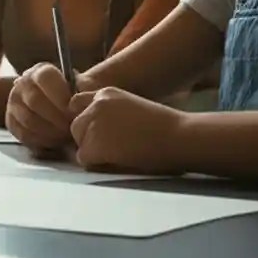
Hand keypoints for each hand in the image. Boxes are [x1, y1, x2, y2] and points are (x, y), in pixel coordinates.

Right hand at [6, 63, 76, 154]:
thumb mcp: (83, 87)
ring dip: (50, 131)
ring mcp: (13, 102)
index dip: (60, 95)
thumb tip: (81, 101)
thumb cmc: (74, 96)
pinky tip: (54, 139)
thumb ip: (84, 90)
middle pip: (35, 100)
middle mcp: (22, 83)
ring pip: (28, 120)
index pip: (45, 78)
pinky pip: (23, 134)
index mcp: (40, 71)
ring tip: (65, 134)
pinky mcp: (11, 121)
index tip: (73, 110)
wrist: (59, 106)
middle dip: (56, 117)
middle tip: (71, 126)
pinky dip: (41, 140)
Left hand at [70, 88, 188, 173]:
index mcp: (106, 93)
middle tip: (114, 147)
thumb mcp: (132, 108)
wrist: (181, 136)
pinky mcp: (94, 144)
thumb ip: (110, 114)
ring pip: (79, 142)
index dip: (87, 121)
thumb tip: (93, 130)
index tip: (102, 132)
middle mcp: (96, 104)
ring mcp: (93, 123)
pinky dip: (97, 164)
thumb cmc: (166, 127)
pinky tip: (119, 161)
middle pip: (76, 126)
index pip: (77, 105)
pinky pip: (84, 159)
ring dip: (93, 151)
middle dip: (88, 138)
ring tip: (120, 153)